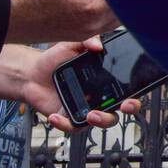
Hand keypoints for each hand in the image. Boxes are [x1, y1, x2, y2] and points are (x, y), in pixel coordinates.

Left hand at [22, 37, 139, 132]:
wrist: (31, 73)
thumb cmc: (55, 59)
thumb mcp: (72, 45)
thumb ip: (87, 40)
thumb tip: (99, 45)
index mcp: (106, 80)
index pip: (128, 88)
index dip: (136, 93)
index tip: (134, 94)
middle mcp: (99, 96)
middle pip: (121, 108)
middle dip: (129, 109)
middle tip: (125, 105)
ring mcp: (86, 109)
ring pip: (102, 122)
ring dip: (102, 120)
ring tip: (91, 115)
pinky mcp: (69, 118)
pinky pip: (72, 127)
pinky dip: (65, 124)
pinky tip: (56, 116)